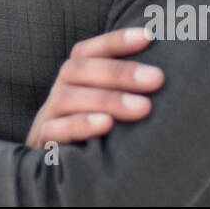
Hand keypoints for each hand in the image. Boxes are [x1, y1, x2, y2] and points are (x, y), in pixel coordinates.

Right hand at [25, 27, 164, 148]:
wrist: (55, 171)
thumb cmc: (94, 133)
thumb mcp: (106, 107)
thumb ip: (126, 89)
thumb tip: (165, 73)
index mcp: (74, 78)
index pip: (89, 51)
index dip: (116, 41)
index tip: (149, 37)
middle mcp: (59, 91)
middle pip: (80, 69)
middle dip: (120, 72)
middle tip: (157, 78)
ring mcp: (49, 116)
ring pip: (68, 97)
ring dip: (107, 99)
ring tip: (143, 107)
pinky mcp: (44, 143)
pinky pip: (56, 130)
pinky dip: (81, 125)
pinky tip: (106, 125)